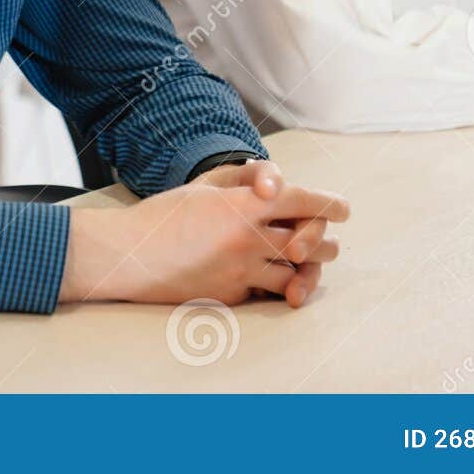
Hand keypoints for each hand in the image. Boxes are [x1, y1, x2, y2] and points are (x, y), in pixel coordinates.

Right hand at [59, 165, 349, 308]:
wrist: (130, 256)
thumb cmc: (165, 214)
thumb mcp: (206, 184)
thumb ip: (247, 178)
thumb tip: (280, 183)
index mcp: (245, 204)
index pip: (306, 202)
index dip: (331, 204)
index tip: (343, 208)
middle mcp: (249, 238)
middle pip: (311, 244)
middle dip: (324, 241)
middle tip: (327, 240)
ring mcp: (242, 271)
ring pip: (294, 274)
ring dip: (305, 269)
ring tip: (304, 262)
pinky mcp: (232, 295)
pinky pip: (266, 292)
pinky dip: (274, 285)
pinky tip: (272, 280)